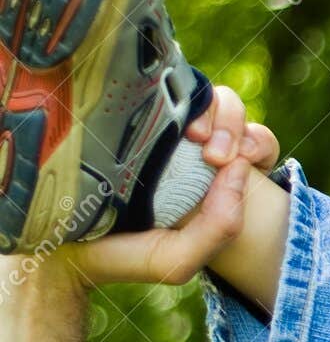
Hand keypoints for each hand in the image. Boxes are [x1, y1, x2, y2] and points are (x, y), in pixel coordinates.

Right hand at [60, 85, 278, 286]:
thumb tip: (238, 171)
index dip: (258, 144)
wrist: (59, 249)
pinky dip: (177, 91)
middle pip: (234, 112)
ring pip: (205, 94)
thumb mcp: (179, 257)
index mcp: (211, 179)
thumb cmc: (122, 253)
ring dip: (211, 109)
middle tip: (215, 154)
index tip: (236, 161)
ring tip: (194, 136)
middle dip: (236, 125)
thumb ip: (220, 228)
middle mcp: (189, 148)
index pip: (255, 145)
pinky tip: (168, 119)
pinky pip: (166, 84)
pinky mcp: (127, 110)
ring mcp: (159, 126)